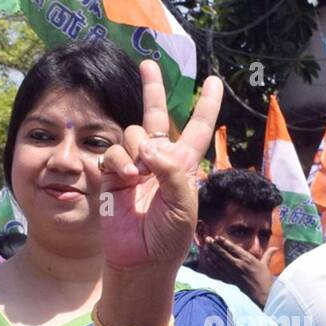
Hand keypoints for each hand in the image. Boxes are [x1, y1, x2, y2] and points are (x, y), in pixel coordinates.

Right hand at [96, 62, 223, 269]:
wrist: (140, 261)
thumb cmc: (169, 239)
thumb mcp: (183, 206)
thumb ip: (172, 173)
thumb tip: (151, 147)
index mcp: (184, 166)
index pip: (198, 128)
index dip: (206, 105)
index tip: (214, 81)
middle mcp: (159, 161)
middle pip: (156, 116)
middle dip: (152, 89)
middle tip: (147, 64)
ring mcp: (134, 167)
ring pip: (133, 133)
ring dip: (135, 148)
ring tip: (138, 175)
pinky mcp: (112, 176)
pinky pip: (112, 152)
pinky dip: (118, 161)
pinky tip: (124, 178)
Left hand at [202, 236, 276, 305]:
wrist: (263, 295)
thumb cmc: (265, 280)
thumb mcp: (266, 265)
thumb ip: (269, 255)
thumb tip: (276, 248)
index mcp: (248, 259)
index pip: (234, 248)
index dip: (225, 242)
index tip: (217, 237)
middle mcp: (240, 265)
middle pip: (224, 254)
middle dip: (215, 246)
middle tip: (207, 239)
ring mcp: (234, 274)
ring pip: (220, 262)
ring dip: (212, 254)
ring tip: (205, 248)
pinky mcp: (231, 281)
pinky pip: (220, 273)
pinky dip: (213, 267)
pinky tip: (208, 262)